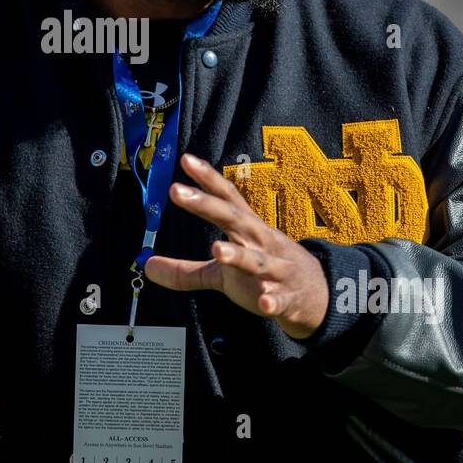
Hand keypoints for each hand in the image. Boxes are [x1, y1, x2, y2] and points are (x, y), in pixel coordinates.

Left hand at [143, 153, 328, 339]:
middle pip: (233, 219)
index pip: (226, 199)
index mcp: (247, 229)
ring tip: (217, 249)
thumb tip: (146, 265)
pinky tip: (265, 302)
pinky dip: (272, 300)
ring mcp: (276, 269)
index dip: (206, 179)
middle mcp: (261, 242)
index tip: (185, 159)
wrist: (316, 295)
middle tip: (178, 191)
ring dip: (238, 254)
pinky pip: (278, 299)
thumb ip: (185, 270)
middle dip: (206, 205)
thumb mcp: (222, 271)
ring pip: (257, 260)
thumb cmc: (264, 273)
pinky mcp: (286, 297)